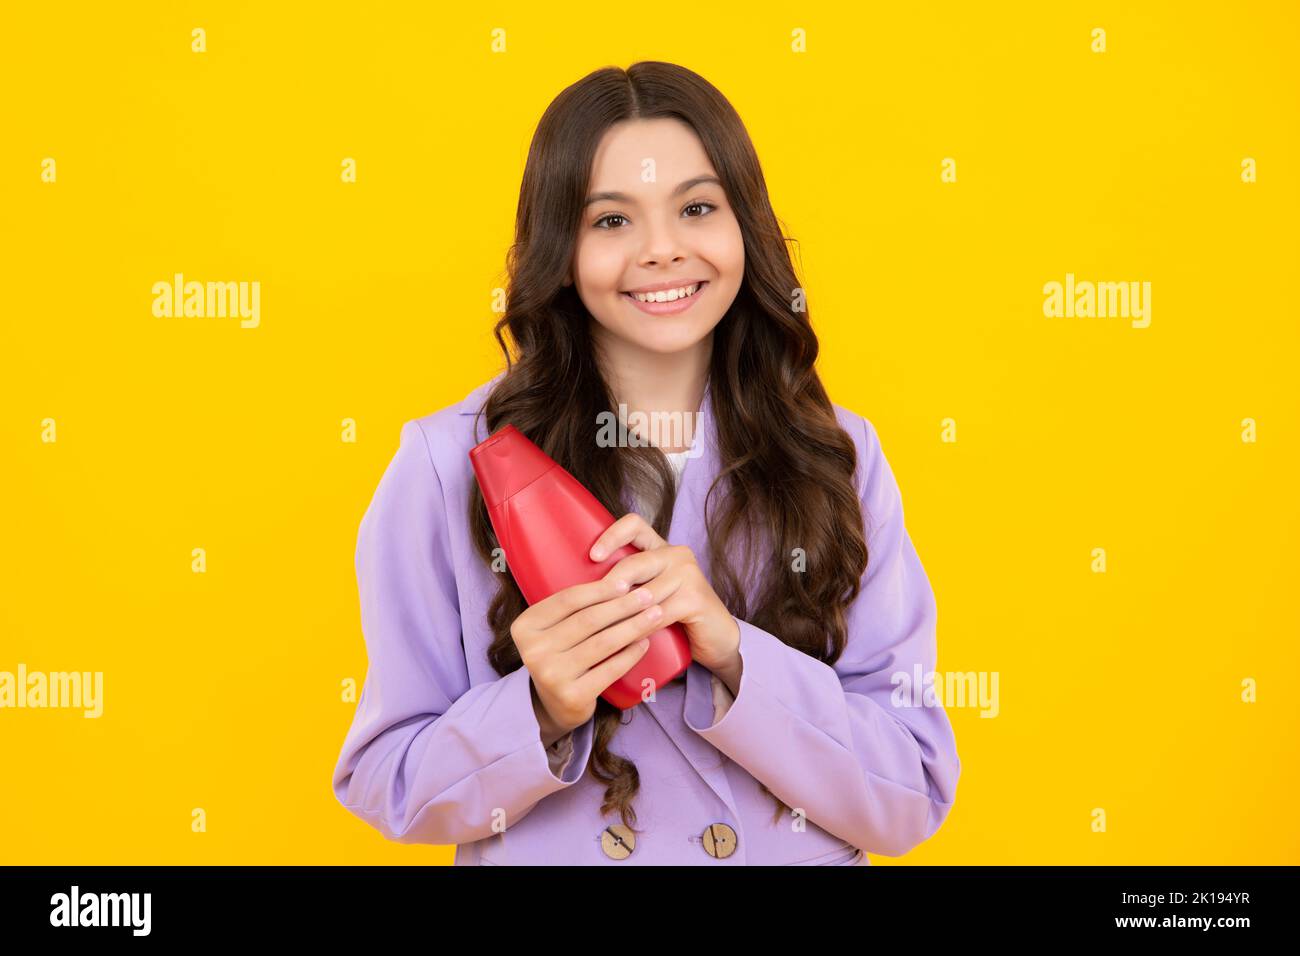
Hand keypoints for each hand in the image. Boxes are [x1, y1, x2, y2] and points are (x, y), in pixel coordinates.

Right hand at [511, 572, 664, 740]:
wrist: (553, 705)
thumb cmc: (560, 656)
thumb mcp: (553, 630)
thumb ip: (572, 610)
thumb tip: (619, 584)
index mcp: (525, 627)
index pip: (567, 600)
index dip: (599, 590)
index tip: (626, 583)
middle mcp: (533, 651)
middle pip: (588, 620)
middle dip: (622, 605)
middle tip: (648, 595)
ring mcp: (552, 675)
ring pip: (603, 643)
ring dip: (633, 626)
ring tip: (654, 615)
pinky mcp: (572, 696)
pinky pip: (610, 669)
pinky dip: (631, 654)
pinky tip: (644, 643)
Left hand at [589, 512, 741, 687]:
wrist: (716, 638)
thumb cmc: (675, 615)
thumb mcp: (648, 594)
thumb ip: (626, 585)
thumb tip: (578, 590)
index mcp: (660, 548)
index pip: (634, 524)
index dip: (611, 535)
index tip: (593, 556)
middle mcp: (676, 555)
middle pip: (635, 562)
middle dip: (611, 584)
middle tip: (593, 604)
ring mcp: (688, 574)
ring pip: (645, 592)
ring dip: (622, 613)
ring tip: (600, 629)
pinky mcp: (696, 598)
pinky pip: (660, 613)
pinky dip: (642, 627)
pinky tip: (629, 639)